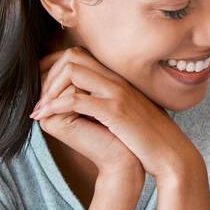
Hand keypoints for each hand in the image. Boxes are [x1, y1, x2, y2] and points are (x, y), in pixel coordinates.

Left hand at [31, 47, 200, 180]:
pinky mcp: (116, 111)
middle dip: (47, 74)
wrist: (172, 155)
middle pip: (72, 56)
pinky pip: (75, 99)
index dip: (54, 66)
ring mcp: (118, 93)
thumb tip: (81, 102)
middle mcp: (119, 80)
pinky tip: (45, 117)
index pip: (80, 54)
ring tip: (40, 109)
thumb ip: (107, 102)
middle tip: (38, 98)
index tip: (42, 87)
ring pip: (72, 70)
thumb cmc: (149, 139)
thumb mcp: (128, 114)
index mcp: (120, 79)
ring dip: (49, 88)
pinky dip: (54, 106)